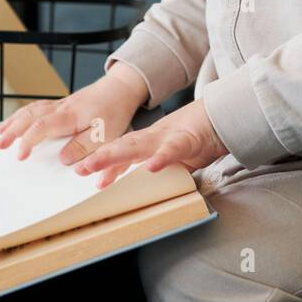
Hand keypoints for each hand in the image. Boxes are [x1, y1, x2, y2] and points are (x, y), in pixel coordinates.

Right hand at [0, 62, 149, 165]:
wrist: (119, 89)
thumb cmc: (114, 112)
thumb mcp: (106, 135)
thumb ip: (84, 147)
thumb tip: (63, 159)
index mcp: (71, 115)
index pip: (42, 126)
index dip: (29, 140)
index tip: (20, 155)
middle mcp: (61, 108)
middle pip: (30, 116)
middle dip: (13, 130)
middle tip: (0, 145)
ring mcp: (59, 104)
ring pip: (30, 110)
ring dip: (14, 121)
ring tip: (0, 134)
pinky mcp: (60, 104)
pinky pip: (35, 107)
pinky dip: (21, 115)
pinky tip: (15, 122)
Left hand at [74, 99, 228, 189]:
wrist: (222, 114)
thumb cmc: (197, 136)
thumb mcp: (174, 156)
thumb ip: (160, 169)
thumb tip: (148, 187)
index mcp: (149, 143)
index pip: (122, 154)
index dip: (102, 163)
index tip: (83, 172)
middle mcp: (153, 138)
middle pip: (122, 148)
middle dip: (100, 159)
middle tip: (79, 168)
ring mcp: (167, 137)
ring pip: (138, 146)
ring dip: (115, 156)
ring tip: (97, 164)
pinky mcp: (187, 139)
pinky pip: (173, 149)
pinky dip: (162, 157)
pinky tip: (151, 166)